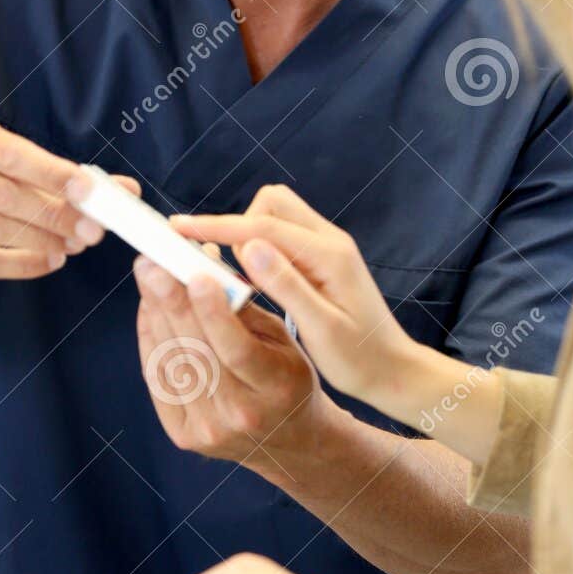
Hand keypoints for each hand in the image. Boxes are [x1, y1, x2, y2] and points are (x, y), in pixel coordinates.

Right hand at [0, 115, 139, 279]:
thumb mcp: (14, 160)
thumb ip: (67, 175)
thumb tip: (125, 191)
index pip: (12, 155)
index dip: (53, 175)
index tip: (90, 193)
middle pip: (5, 196)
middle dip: (56, 216)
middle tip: (92, 231)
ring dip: (43, 241)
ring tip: (74, 245)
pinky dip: (22, 265)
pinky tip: (51, 261)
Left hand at [133, 252, 320, 463]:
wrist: (287, 440)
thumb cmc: (287, 376)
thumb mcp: (283, 339)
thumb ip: (245, 308)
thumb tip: (203, 264)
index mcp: (278, 388)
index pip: (237, 350)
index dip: (213, 313)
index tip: (195, 276)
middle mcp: (241, 414)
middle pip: (196, 353)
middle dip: (170, 303)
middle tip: (151, 264)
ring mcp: (209, 430)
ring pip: (171, 363)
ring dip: (155, 315)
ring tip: (148, 277)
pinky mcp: (184, 435)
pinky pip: (158, 379)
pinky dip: (150, 339)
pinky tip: (150, 309)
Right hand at [169, 185, 419, 408]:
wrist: (393, 370)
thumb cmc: (360, 358)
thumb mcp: (322, 329)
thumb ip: (287, 285)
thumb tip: (249, 246)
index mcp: (330, 255)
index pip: (264, 226)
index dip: (218, 226)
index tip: (179, 228)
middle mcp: (329, 241)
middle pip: (270, 204)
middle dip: (236, 224)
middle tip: (217, 266)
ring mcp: (326, 247)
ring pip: (274, 216)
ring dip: (247, 235)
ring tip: (234, 278)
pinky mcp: (320, 259)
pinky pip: (281, 236)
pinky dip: (258, 247)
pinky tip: (250, 281)